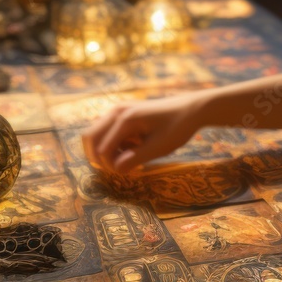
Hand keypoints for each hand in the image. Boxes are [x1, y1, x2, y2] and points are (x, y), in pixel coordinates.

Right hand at [82, 92, 205, 173]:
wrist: (191, 109)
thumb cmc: (177, 128)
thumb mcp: (159, 147)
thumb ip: (135, 159)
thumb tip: (115, 170)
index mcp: (125, 119)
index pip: (103, 150)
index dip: (111, 167)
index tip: (128, 172)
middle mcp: (117, 111)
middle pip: (90, 138)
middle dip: (99, 157)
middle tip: (120, 167)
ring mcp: (119, 109)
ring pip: (96, 133)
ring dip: (105, 149)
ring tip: (128, 156)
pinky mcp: (123, 112)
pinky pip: (106, 129)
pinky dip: (112, 142)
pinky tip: (131, 147)